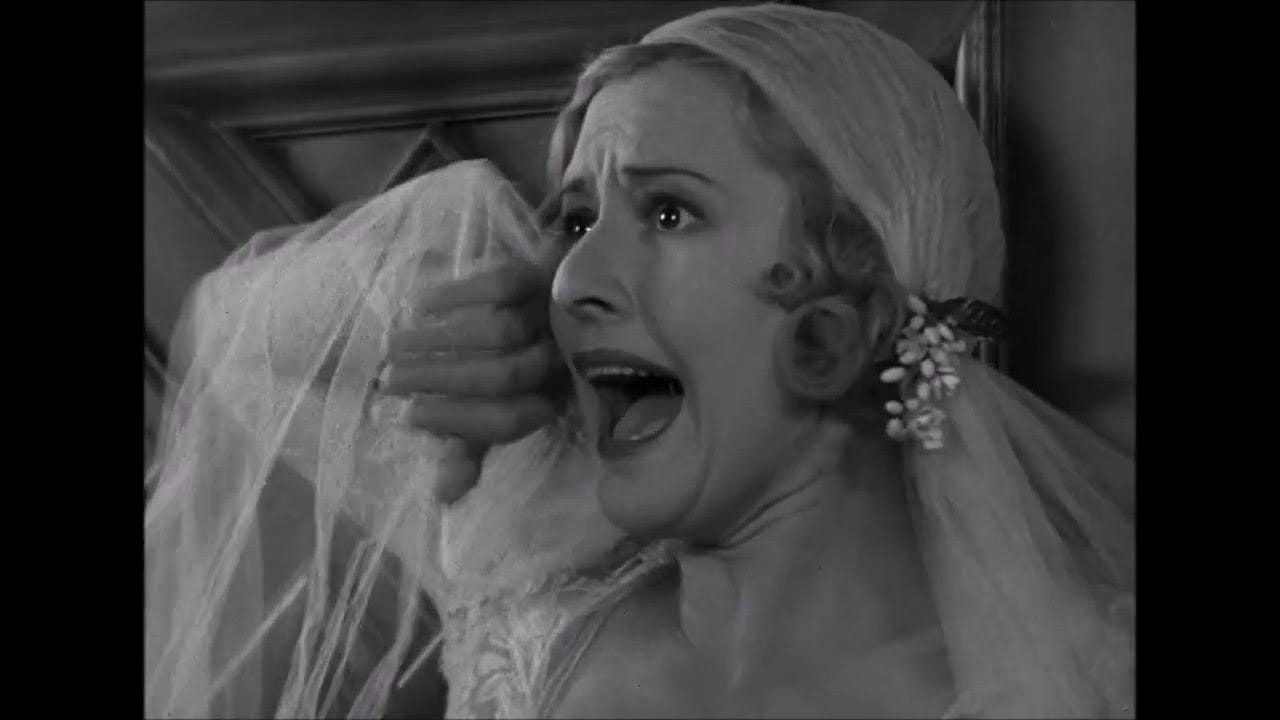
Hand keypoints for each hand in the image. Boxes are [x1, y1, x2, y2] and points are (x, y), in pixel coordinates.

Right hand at [379, 260, 567, 502]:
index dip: (458, 422)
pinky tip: (420, 305)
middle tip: (390, 379)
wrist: (554, 290)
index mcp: (551, 400)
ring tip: (395, 346)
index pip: (509, 420)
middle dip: (438, 380)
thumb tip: (443, 497)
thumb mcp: (493, 404)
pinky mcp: (544, 274)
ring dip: (439, 341)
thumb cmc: (512, 359)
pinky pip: (499, 286)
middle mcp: (560, 360)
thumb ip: (468, 444)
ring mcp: (553, 315)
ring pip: (499, 332)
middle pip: (502, 375)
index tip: (409, 416)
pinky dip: (455, 296)